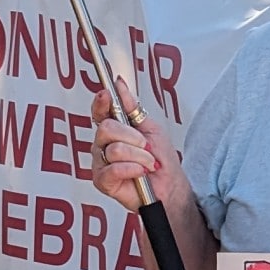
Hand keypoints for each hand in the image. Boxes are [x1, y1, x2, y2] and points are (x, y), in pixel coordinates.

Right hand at [89, 86, 173, 210]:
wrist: (170, 185)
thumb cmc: (160, 158)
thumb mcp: (150, 127)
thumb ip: (132, 108)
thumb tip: (119, 84)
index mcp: (113, 129)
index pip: (99, 112)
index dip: (100, 102)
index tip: (106, 94)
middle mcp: (103, 144)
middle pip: (106, 128)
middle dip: (134, 137)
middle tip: (146, 146)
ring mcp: (100, 162)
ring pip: (115, 149)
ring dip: (139, 156)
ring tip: (147, 164)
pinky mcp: (102, 180)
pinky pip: (114, 169)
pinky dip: (133, 169)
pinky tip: (140, 173)